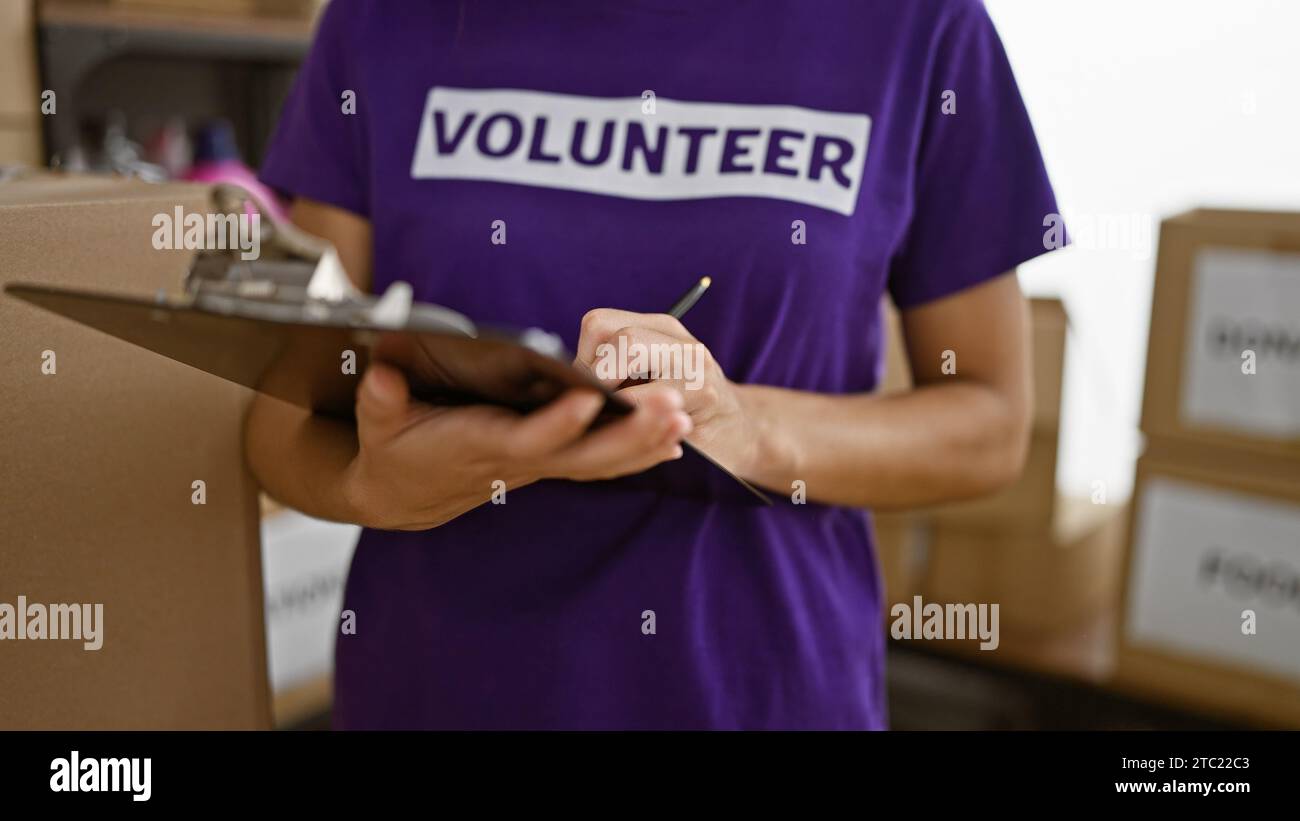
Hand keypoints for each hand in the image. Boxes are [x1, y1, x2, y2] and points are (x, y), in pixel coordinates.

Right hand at [341, 363, 691, 529]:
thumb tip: (381, 373)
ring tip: (686, 418)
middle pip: (583, 453)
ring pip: (599, 461)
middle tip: (673, 406)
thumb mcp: (377, 420)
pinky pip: (599, 463)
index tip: (592, 395)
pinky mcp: (547, 464)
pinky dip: (636, 454)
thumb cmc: (393, 448)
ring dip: (644, 443)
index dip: (560, 421)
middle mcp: (518, 460)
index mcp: (480, 445)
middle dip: (630, 433)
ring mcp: (537, 466)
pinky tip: (671, 440)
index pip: (528, 436)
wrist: (403, 494)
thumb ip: (381, 397)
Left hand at [575, 309, 760, 477]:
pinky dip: (634, 414)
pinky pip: (653, 395)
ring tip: (617, 416)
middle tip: (597, 408)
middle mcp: (675, 336)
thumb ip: (613, 373)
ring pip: (628, 348)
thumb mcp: (648, 384)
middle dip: (593, 375)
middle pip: (612, 333)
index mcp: (656, 328)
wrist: (739, 433)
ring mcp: (693, 359)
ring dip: (610, 389)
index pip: (598, 323)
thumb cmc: (681, 412)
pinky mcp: (705, 391)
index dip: (582, 358)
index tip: (586, 393)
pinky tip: (639, 432)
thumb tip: (559, 384)